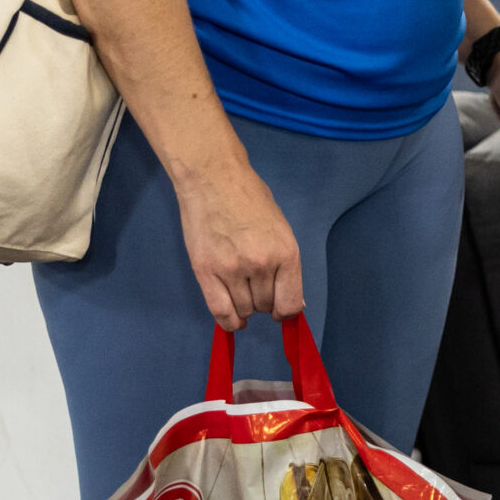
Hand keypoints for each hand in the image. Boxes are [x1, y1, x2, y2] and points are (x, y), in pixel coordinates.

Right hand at [176, 162, 303, 330]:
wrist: (214, 178)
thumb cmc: (250, 198)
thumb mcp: (280, 228)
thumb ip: (286, 267)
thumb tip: (293, 304)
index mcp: (286, 252)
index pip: (290, 303)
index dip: (286, 312)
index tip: (280, 311)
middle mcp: (261, 264)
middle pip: (265, 306)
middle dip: (263, 302)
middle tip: (256, 286)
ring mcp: (232, 269)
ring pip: (243, 310)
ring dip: (244, 307)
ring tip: (240, 289)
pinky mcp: (205, 271)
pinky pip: (219, 311)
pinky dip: (227, 321)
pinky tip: (232, 319)